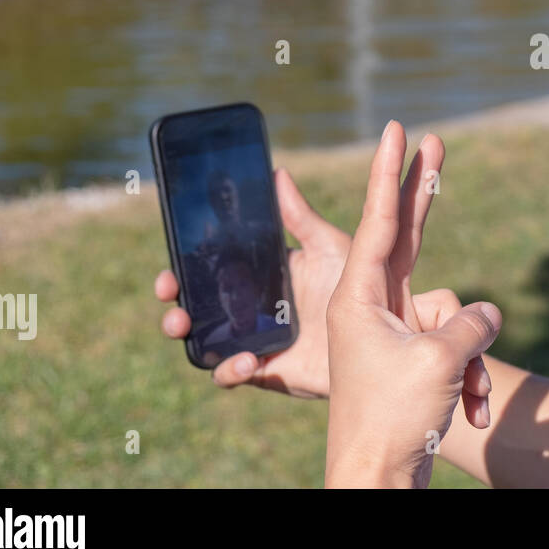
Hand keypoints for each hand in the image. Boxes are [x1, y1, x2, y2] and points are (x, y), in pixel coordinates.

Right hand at [155, 143, 449, 397]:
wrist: (379, 329)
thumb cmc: (355, 283)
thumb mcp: (327, 246)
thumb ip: (300, 217)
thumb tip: (278, 174)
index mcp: (258, 278)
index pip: (207, 271)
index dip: (182, 269)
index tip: (170, 264)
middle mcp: (248, 309)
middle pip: (194, 306)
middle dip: (173, 300)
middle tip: (168, 288)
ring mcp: (252, 339)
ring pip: (202, 340)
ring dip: (186, 334)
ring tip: (182, 325)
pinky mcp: (265, 369)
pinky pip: (232, 373)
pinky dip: (228, 369)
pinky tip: (244, 360)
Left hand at [325, 121, 500, 488]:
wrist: (380, 478)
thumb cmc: (393, 418)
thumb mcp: (439, 360)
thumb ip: (470, 321)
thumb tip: (486, 312)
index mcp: (360, 299)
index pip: (378, 221)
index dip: (390, 173)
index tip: (396, 131)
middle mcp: (372, 306)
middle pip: (404, 236)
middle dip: (422, 194)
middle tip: (431, 140)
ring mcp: (394, 331)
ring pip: (451, 314)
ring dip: (472, 358)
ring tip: (462, 395)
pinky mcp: (413, 356)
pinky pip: (457, 348)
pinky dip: (470, 378)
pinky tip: (468, 410)